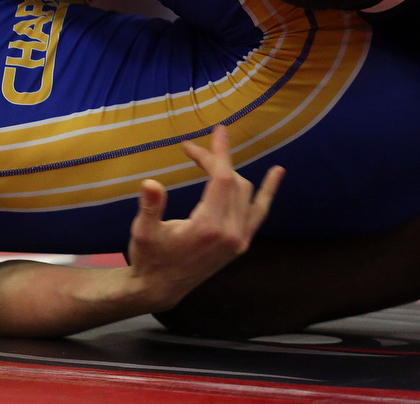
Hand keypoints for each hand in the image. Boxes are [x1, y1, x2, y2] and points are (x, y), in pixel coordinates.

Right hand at [125, 126, 283, 308]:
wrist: (161, 288)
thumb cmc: (149, 257)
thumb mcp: (143, 232)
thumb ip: (150, 208)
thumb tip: (151, 183)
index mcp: (209, 227)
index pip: (221, 179)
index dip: (219, 153)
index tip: (218, 130)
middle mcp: (231, 233)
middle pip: (232, 182)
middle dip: (214, 160)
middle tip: (190, 149)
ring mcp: (239, 240)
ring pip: (245, 192)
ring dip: (230, 171)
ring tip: (211, 157)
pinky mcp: (240, 244)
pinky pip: (258, 212)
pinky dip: (267, 192)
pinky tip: (276, 173)